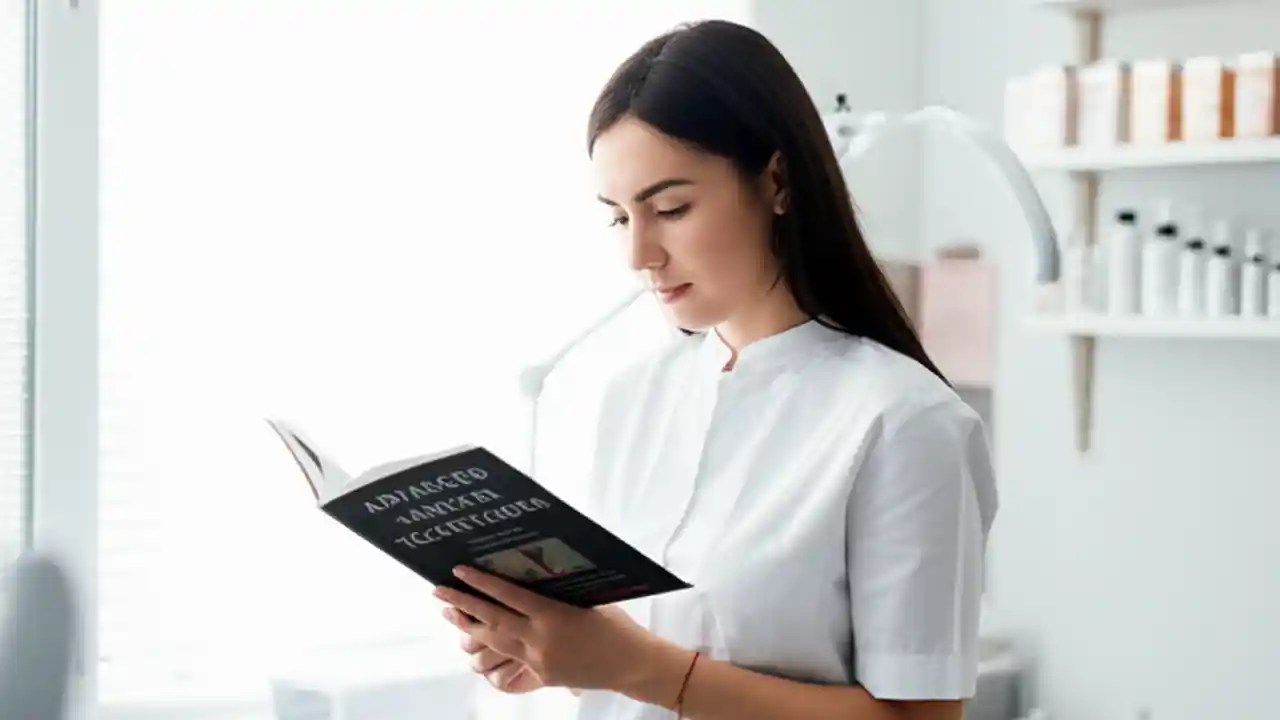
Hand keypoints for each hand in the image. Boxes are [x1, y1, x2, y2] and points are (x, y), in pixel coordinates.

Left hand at [435, 565, 658, 692]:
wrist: (630, 663)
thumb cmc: (614, 625)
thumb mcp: (586, 600)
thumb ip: (555, 595)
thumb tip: (525, 578)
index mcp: (552, 614)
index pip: (508, 596)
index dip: (481, 583)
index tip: (459, 571)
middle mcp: (540, 639)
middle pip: (492, 621)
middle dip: (463, 605)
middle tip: (438, 591)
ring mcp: (538, 661)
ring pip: (494, 644)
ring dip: (469, 628)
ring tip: (451, 614)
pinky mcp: (541, 676)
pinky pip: (509, 666)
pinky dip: (491, 655)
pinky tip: (478, 648)